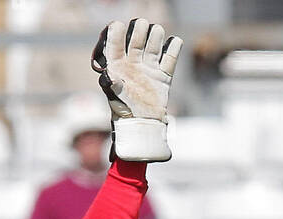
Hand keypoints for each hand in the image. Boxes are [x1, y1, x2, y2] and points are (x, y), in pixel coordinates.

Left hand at [91, 18, 181, 162]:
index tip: (119, 26)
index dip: (117, 32)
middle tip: (141, 27)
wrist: (143, 128)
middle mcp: (133, 63)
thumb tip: (107, 75)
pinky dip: (173, 48)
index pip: (116, 43)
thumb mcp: (114, 98)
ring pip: (153, 43)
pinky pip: (170, 58)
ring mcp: (148, 68)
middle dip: (138, 30)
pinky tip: (175, 42)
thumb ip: (110, 84)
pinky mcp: (163, 76)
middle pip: (136, 38)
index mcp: (117, 65)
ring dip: (155, 35)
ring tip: (157, 33)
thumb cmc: (125, 114)